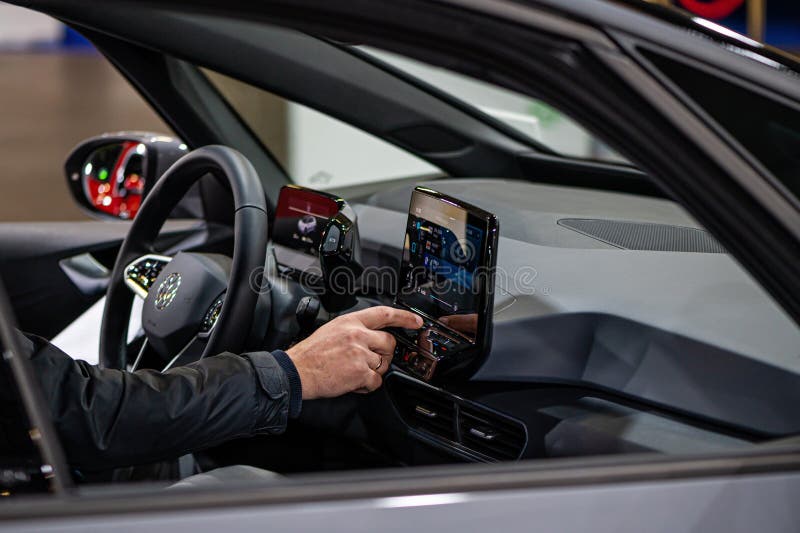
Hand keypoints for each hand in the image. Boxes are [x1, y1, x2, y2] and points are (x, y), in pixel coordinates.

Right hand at [286, 306, 422, 398]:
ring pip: (382, 364)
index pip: (384, 314)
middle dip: (385, 354)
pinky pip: (376, 381)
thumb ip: (353, 330)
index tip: (415, 322)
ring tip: (353, 372)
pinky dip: (367, 386)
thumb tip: (371, 336)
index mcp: (350, 322)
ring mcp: (360, 353)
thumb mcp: (332, 330)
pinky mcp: (360, 372)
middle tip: (371, 361)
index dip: (403, 317)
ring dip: (372, 372)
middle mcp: (357, 335)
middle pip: (389, 343)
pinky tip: (353, 383)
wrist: (297, 371)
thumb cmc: (310, 354)